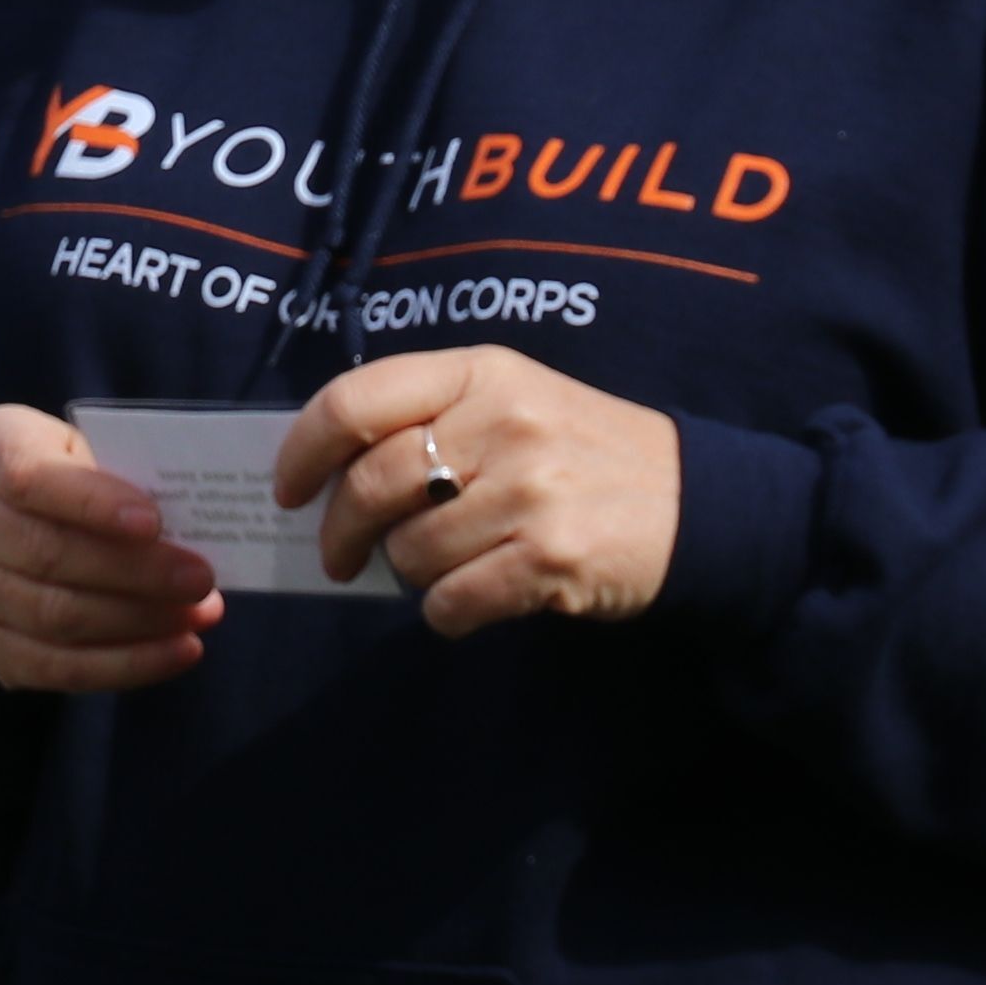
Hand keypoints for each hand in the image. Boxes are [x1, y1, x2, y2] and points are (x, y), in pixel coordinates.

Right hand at [0, 405, 218, 695]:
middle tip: (199, 580)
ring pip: (49, 618)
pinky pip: (50, 668)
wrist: (10, 508)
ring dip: (135, 624)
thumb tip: (190, 528)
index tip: (154, 523)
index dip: (91, 503)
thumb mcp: (89, 446)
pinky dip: (120, 666)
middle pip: (45, 555)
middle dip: (134, 573)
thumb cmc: (69, 469)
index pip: (29, 478)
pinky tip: (174, 653)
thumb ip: (123, 475)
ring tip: (197, 617)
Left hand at [273, 350, 684, 637]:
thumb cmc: (585, 451)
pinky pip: (452, 601)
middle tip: (341, 558)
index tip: (288, 490)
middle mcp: (503, 422)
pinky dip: (446, 613)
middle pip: (371, 484)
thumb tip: (326, 472)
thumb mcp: (516, 400)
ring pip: (410, 552)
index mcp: (483, 372)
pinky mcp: (550, 557)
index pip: (355, 401)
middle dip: (340, 533)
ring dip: (409, 574)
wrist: (697, 504)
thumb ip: (432, 416)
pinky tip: (471, 599)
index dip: (302, 451)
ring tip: (446, 566)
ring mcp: (529, 491)